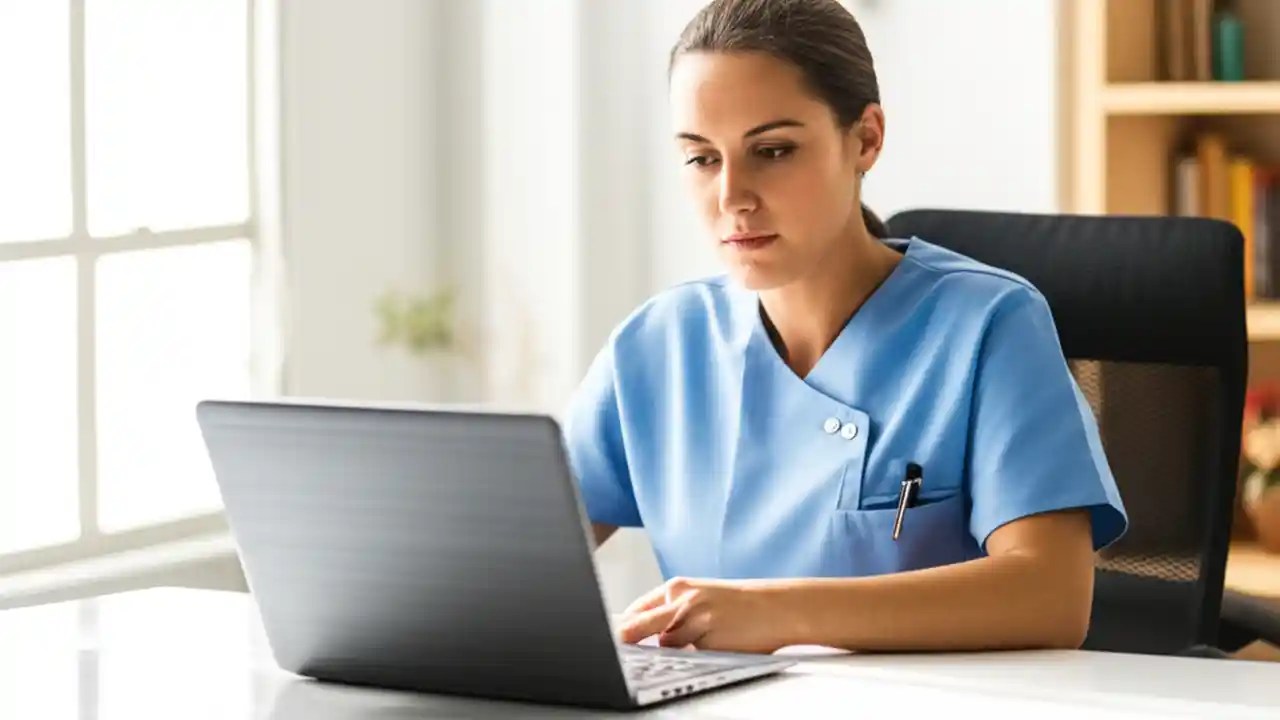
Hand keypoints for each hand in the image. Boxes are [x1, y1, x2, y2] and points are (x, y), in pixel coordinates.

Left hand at [616, 577, 793, 652]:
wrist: (777, 606)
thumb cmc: (739, 605)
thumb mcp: (702, 598)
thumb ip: (672, 612)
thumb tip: (639, 633)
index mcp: (678, 588)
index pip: (638, 609)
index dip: (623, 626)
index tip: (608, 637)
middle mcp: (684, 601)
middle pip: (641, 627)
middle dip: (628, 640)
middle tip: (614, 647)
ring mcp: (696, 621)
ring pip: (667, 647)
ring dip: (675, 652)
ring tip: (703, 640)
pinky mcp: (710, 642)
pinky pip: (690, 658)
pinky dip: (695, 658)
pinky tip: (716, 645)